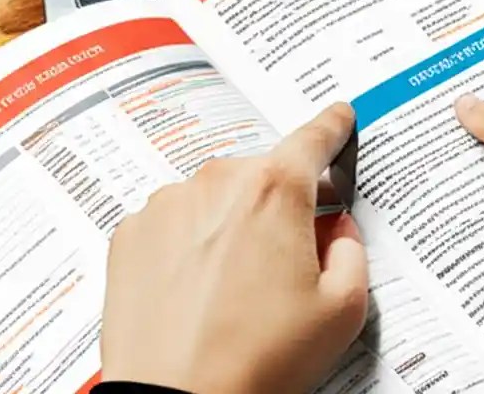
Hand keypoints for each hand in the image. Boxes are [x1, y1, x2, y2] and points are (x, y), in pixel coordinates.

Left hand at [101, 103, 368, 393]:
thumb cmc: (256, 362)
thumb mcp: (342, 311)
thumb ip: (352, 252)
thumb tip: (336, 230)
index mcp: (275, 191)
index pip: (314, 137)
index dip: (334, 128)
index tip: (339, 120)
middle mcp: (216, 183)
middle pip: (263, 175)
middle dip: (282, 205)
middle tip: (289, 259)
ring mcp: (167, 206)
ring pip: (216, 199)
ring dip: (232, 225)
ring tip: (236, 290)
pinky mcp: (131, 235)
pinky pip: (174, 223)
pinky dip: (190, 245)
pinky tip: (200, 292)